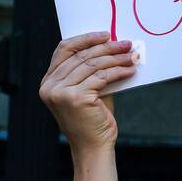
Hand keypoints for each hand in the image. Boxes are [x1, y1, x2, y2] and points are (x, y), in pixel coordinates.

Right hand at [39, 32, 137, 155]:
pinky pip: (102, 77)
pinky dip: (119, 71)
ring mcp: (60, 92)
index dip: (86, 38)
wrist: (93, 146)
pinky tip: (130, 71)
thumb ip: (91, 69)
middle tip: (127, 44)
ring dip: (117, 58)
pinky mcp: (75, 98)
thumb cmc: (93, 116)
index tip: (106, 34)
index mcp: (48, 81)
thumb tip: (112, 44)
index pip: (64, 49)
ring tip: (133, 56)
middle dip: (108, 47)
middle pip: (81, 56)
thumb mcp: (88, 88)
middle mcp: (50, 86)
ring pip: (93, 65)